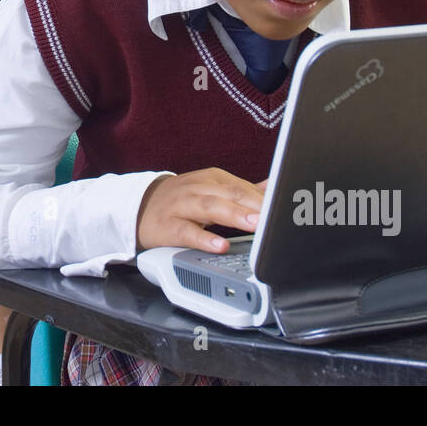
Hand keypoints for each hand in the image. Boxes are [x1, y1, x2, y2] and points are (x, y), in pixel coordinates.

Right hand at [136, 168, 265, 253]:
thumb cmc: (183, 201)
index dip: (266, 199)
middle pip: (230, 194)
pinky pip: (187, 233)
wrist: (140, 207)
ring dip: (234, 215)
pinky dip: (204, 239)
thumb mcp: (213, 190)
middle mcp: (198, 189)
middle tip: (274, 215)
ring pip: (210, 208)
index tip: (286, 208)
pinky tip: (220, 245)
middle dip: (253, 204)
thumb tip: (274, 186)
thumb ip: (243, 190)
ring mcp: (181, 206)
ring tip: (255, 226)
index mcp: (213, 179)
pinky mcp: (168, 227)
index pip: (243, 187)